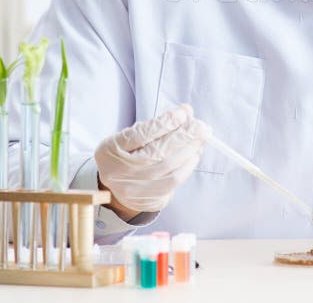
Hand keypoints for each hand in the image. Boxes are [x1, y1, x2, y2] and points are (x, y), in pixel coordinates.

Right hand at [94, 104, 209, 214]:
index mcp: (111, 150)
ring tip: (201, 139)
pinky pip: (173, 182)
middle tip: (202, 126)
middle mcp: (121, 171)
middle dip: (184, 137)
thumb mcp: (129, 136)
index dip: (165, 123)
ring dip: (190, 151)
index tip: (183, 112)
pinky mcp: (149, 199)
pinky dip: (187, 166)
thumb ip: (155, 124)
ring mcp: (135, 188)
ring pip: (169, 168)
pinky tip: (195, 155)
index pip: (141, 135)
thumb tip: (185, 112)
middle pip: (157, 153)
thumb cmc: (126, 154)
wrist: (116, 188)